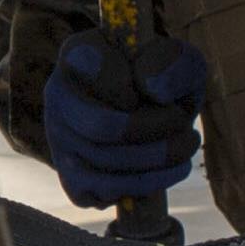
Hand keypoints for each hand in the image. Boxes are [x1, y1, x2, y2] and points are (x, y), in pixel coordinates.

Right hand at [41, 31, 204, 205]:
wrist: (152, 109)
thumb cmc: (163, 79)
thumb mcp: (180, 61)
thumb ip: (174, 64)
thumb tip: (153, 90)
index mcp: (78, 53)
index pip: (88, 63)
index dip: (126, 84)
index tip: (151, 88)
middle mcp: (58, 95)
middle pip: (102, 127)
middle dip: (156, 131)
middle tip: (184, 124)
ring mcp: (59, 139)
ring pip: (105, 163)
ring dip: (159, 160)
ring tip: (186, 145)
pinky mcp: (71, 177)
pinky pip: (102, 192)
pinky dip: (143, 185)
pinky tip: (163, 169)